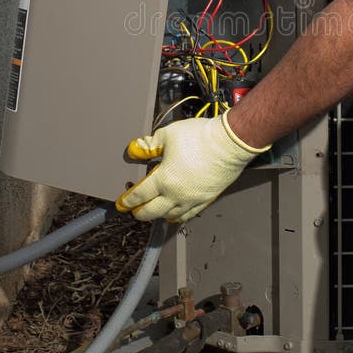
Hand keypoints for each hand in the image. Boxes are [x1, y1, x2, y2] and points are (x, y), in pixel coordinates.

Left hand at [115, 112, 270, 222]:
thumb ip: (149, 145)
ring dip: (158, 215)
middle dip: (140, 212)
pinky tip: (175, 215)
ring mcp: (192, 200)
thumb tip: (136, 149)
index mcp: (164, 180)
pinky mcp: (206, 199)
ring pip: (170, 216)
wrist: (230, 143)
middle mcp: (176, 195)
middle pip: (152, 212)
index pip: (140, 195)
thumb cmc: (199, 137)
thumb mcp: (168, 135)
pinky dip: (177, 217)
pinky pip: (188, 215)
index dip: (128, 200)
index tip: (122, 203)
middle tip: (134, 211)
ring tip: (153, 211)